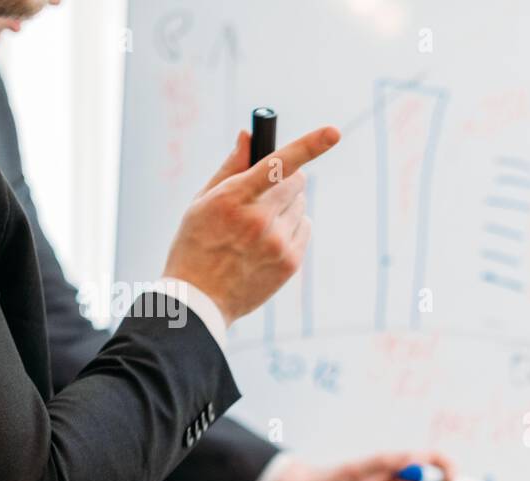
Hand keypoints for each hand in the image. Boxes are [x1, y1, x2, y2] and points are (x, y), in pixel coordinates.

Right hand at [163, 126, 340, 322]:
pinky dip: (293, 227)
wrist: (200, 299)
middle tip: (267, 190)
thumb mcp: (203, 201)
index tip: (333, 132)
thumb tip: (249, 135)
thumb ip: (230, 167)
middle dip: (287, 178)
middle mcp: (260, 219)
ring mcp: (278, 242)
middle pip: (297, 181)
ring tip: (259, 225)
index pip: (278, 163)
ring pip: (301, 205)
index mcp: (234, 198)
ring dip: (287, 205)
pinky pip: (305, 228)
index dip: (310, 145)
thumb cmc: (196, 243)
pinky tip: (268, 240)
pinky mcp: (291, 262)